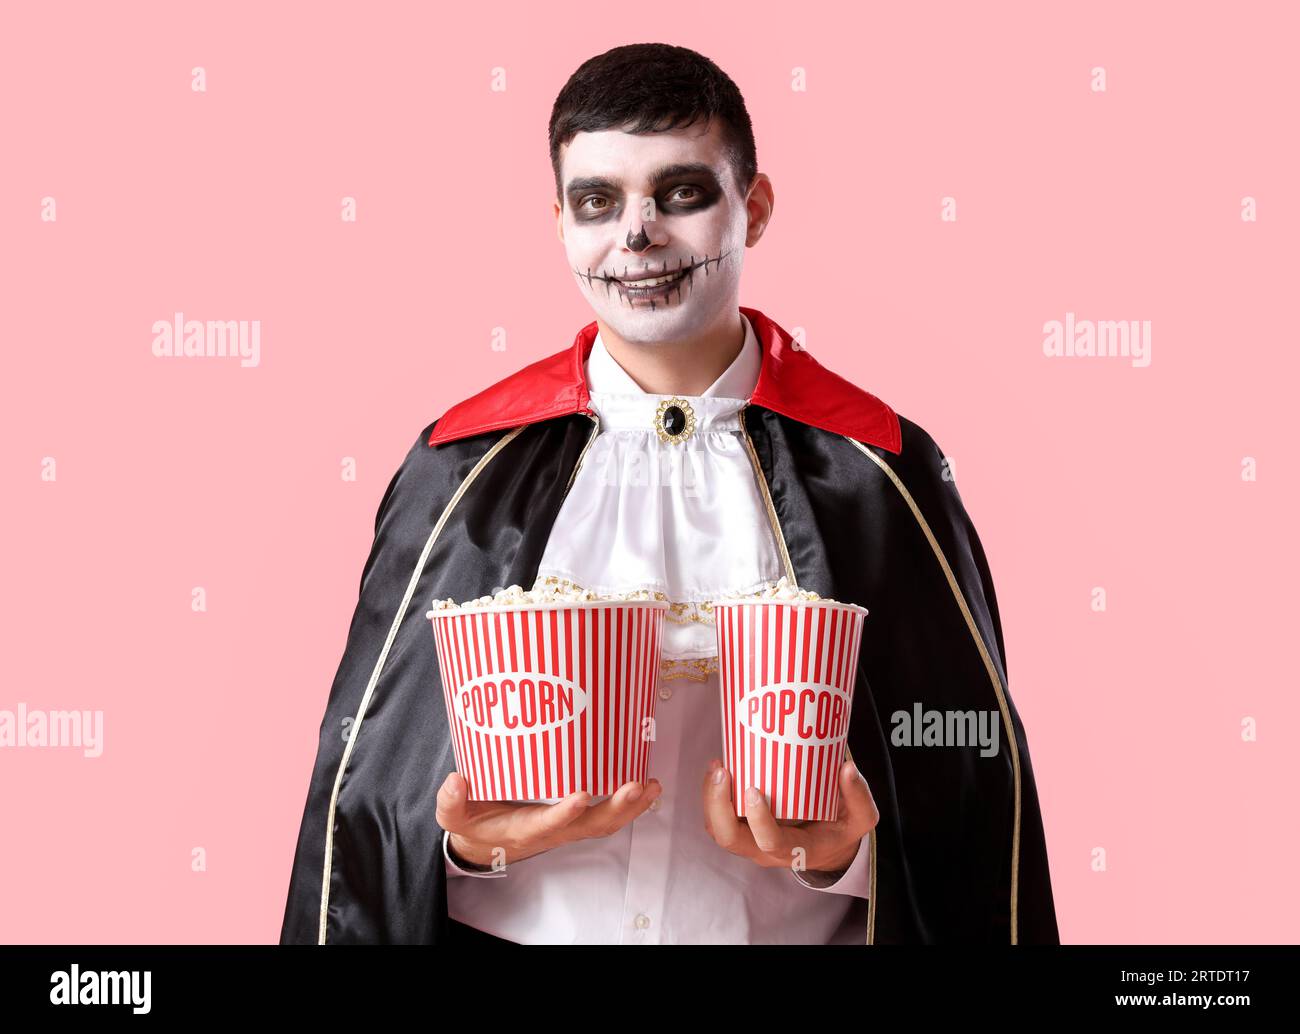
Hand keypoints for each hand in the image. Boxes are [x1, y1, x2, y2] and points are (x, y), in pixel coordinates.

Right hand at [436, 771, 661, 869]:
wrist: (487, 844)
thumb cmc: (476, 826)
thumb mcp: (454, 818)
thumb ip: (451, 803)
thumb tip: (455, 780)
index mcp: (526, 828)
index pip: (549, 823)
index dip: (565, 813)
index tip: (581, 796)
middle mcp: (554, 830)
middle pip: (592, 825)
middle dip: (617, 808)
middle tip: (636, 786)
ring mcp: (570, 826)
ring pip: (606, 822)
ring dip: (632, 807)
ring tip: (652, 786)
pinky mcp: (578, 819)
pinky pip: (608, 816)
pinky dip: (630, 805)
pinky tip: (647, 787)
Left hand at [701, 758, 878, 873]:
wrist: (828, 845)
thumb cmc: (842, 828)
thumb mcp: (862, 817)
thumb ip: (858, 795)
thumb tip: (847, 768)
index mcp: (797, 850)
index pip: (770, 842)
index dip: (758, 819)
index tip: (753, 789)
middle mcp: (767, 850)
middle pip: (729, 839)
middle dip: (718, 805)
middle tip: (722, 770)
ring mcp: (751, 841)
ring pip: (718, 829)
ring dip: (711, 798)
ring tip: (717, 765)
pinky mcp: (743, 828)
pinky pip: (718, 817)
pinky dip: (713, 795)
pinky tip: (719, 768)